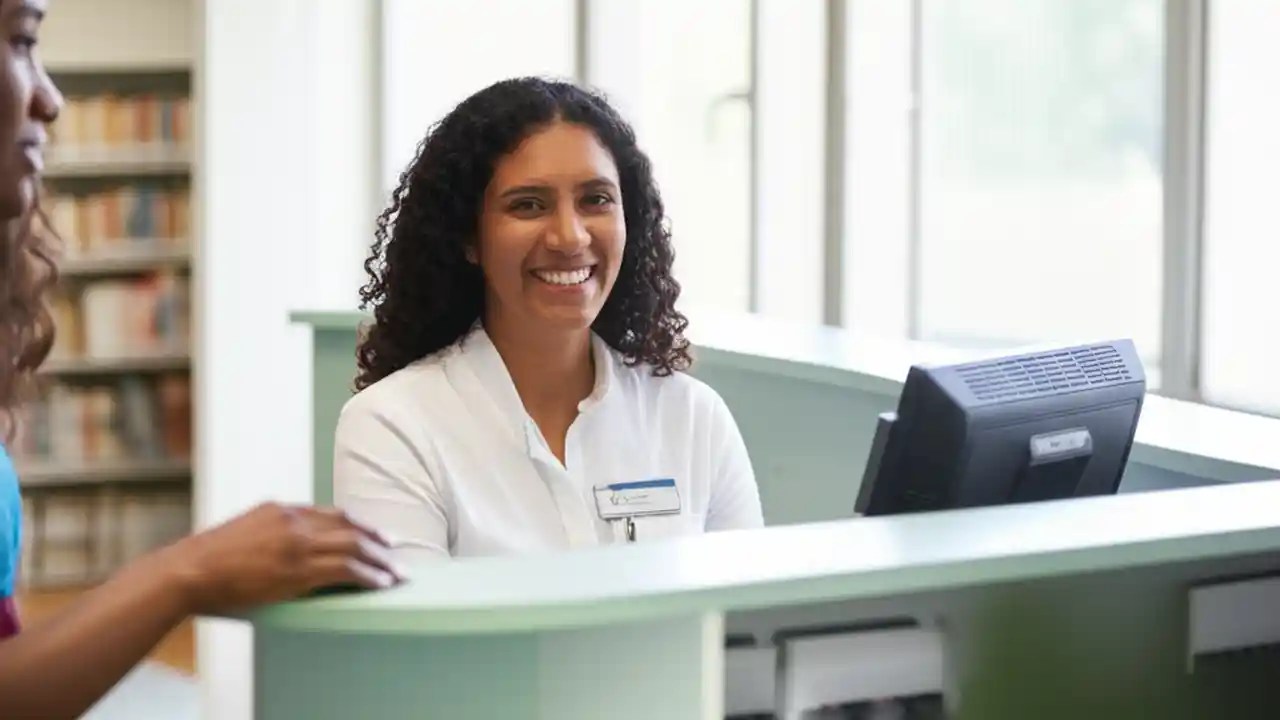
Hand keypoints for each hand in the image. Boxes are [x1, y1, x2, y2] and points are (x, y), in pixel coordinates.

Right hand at [159, 502, 405, 614]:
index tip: (372, 532)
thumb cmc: (205, 562)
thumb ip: (269, 535)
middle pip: (346, 526)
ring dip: (379, 561)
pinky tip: (380, 583)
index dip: (355, 523)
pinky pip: (344, 570)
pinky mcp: (298, 569)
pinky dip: (367, 575)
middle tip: (395, 548)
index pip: (329, 513)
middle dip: (375, 538)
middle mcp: (293, 520)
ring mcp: (297, 543)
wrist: (188, 571)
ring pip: (352, 547)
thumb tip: (285, 553)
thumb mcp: (242, 535)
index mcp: (280, 509)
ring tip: (396, 573)